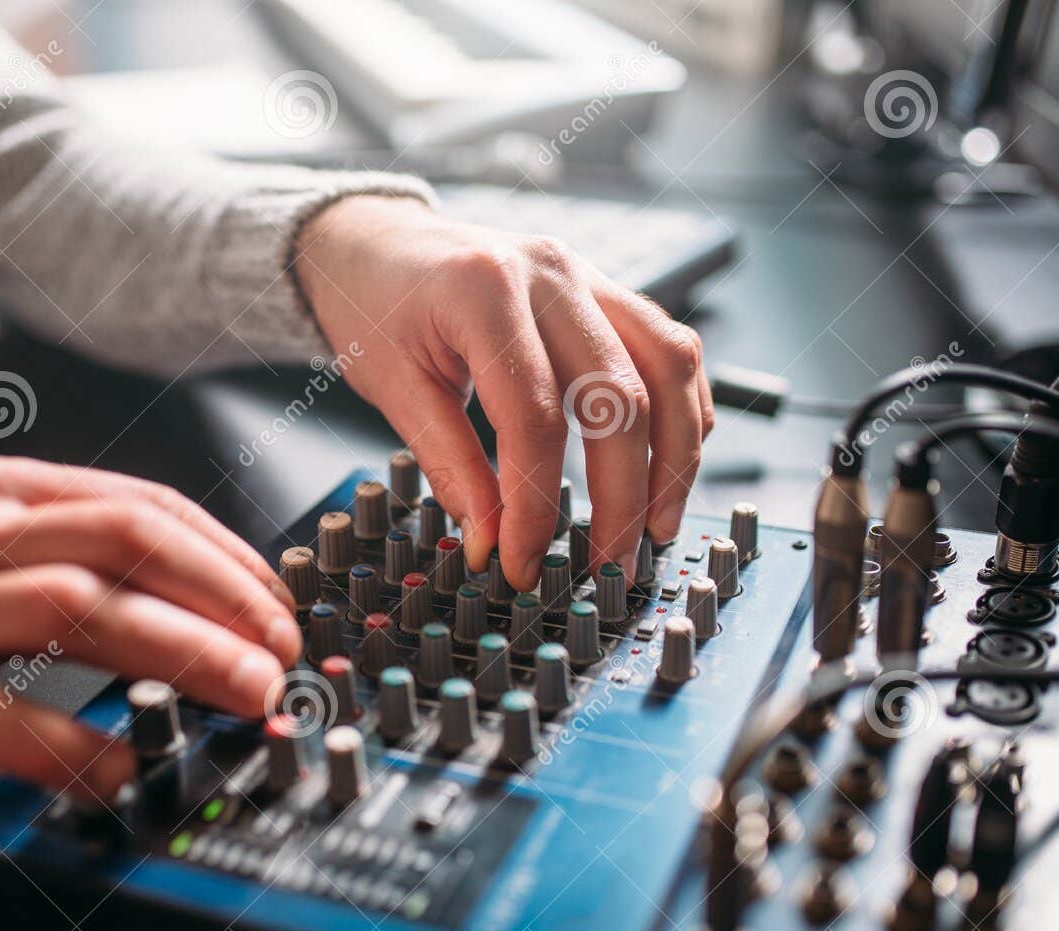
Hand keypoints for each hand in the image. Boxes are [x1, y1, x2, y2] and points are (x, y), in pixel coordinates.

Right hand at [0, 456, 299, 799]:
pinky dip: (69, 743)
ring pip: (72, 611)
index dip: (227, 557)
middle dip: (222, 597)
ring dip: (176, 653)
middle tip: (283, 652)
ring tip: (244, 695)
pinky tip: (123, 771)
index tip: (279, 605)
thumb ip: (70, 552)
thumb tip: (195, 589)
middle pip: (123, 545)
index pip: (140, 506)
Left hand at [295, 195, 713, 590]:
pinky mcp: (605, 289)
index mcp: (484, 290)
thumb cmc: (375, 302)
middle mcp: (550, 274)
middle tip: (609, 564)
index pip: (535, 417)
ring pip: (669, 366)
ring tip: (656, 525)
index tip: (522, 561)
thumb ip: (449, 464)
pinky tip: (669, 464)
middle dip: (623, 496)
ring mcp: (587, 275)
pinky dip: (683, 410)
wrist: (376, 238)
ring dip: (676, 456)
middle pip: (620, 396)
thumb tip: (491, 538)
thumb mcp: (393, 388)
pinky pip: (670, 348)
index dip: (535, 503)